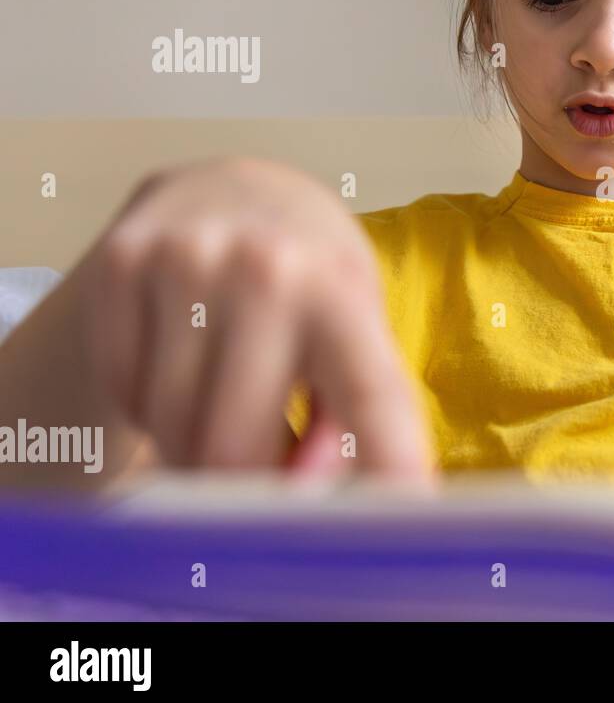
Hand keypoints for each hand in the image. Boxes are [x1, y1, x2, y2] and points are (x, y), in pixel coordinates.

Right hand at [76, 156, 433, 479]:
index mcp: (341, 290)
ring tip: (228, 402)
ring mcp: (183, 262)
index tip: (406, 515)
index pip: (372, 395)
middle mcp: (263, 270)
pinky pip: (123, 393)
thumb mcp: (357, 326)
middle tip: (267, 466)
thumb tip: (308, 493)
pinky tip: (182, 368)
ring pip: (170, 429)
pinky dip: (150, 410)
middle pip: (234, 447)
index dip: (389, 463)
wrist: (233, 188)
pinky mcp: (119, 264)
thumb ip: (349, 411)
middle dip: (247, 484)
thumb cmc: (311, 276)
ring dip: (196, 448)